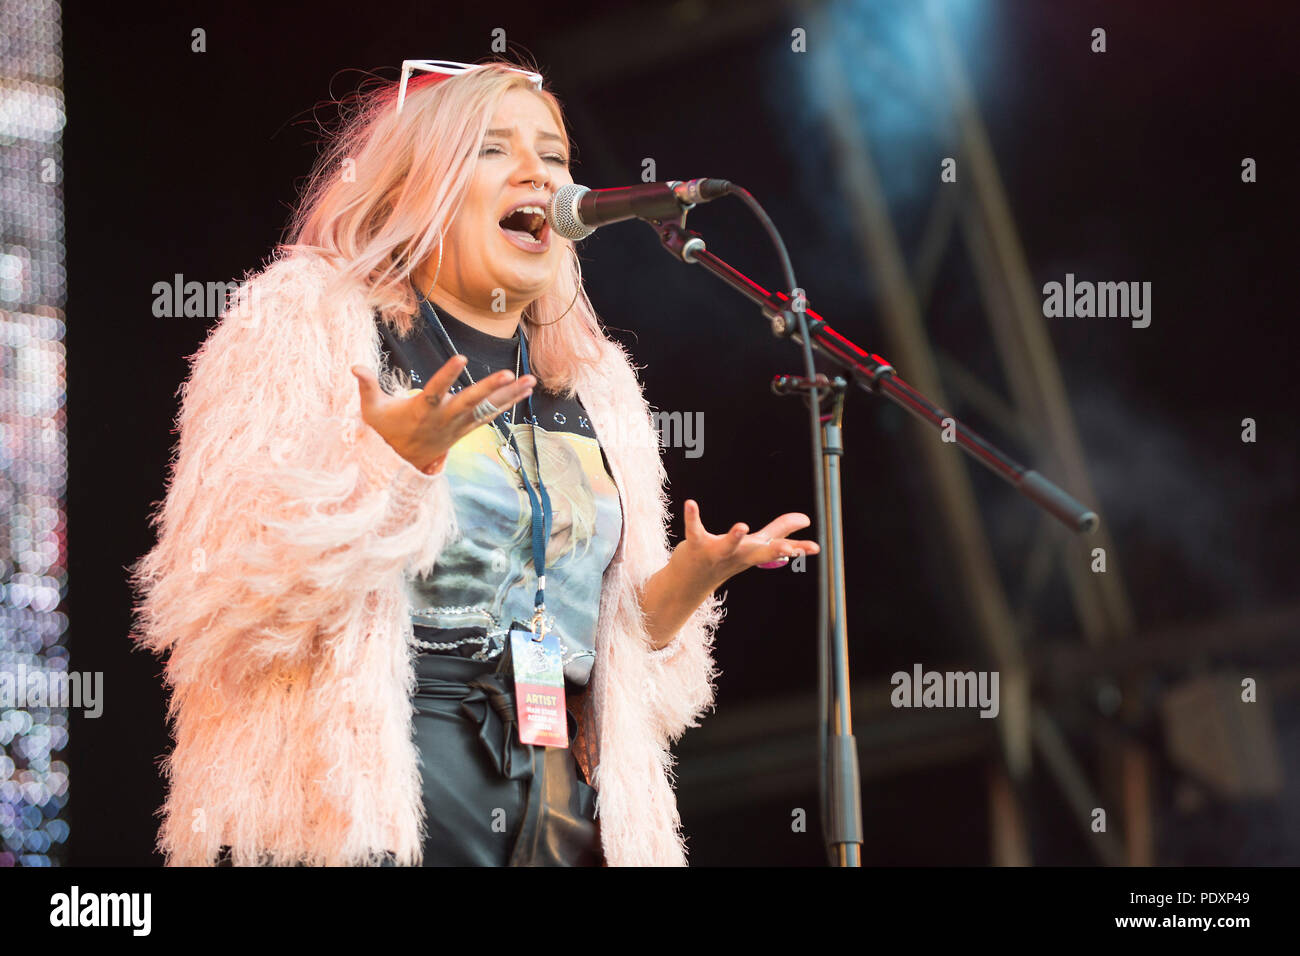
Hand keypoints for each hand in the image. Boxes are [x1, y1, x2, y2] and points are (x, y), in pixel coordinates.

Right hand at [352, 356, 534, 473]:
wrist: (400, 465)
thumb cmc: (385, 431)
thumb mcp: (372, 411)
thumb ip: (366, 387)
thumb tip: (355, 366)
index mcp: (422, 411)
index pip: (435, 391)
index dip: (447, 376)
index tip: (460, 358)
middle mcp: (444, 419)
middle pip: (469, 402)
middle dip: (489, 388)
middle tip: (508, 373)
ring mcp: (458, 425)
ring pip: (487, 409)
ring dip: (510, 395)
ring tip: (530, 380)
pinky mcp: (466, 429)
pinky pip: (490, 414)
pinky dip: (508, 402)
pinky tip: (525, 390)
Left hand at [676, 499, 820, 588]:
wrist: (689, 583)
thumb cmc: (726, 559)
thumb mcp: (755, 545)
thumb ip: (780, 531)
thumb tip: (806, 519)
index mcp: (753, 553)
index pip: (778, 550)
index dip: (797, 549)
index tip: (815, 548)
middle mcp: (738, 556)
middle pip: (758, 554)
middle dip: (774, 551)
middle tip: (789, 549)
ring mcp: (717, 553)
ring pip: (727, 546)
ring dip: (735, 537)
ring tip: (742, 526)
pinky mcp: (696, 546)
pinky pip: (694, 531)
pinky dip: (692, 518)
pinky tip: (691, 503)